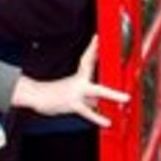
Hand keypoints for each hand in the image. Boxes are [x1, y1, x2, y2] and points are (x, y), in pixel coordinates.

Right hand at [11, 36, 128, 126]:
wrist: (36, 98)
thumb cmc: (54, 95)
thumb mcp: (72, 93)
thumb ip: (87, 97)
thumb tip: (98, 103)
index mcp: (77, 77)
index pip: (86, 59)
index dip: (92, 48)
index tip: (98, 37)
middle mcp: (76, 81)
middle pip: (87, 63)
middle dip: (94, 53)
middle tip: (98, 39)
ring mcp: (75, 92)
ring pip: (97, 91)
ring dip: (111, 95)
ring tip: (124, 98)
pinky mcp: (72, 103)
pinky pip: (88, 111)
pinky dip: (98, 118)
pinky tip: (107, 122)